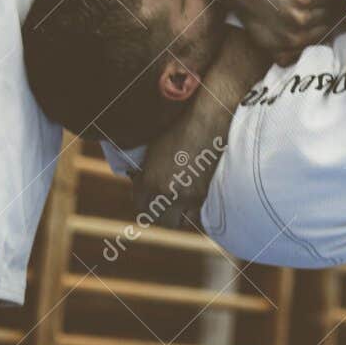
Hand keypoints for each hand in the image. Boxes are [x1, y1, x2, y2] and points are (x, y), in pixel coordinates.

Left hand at [131, 105, 226, 231]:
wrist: (206, 122)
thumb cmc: (178, 130)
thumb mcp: (153, 150)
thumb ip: (145, 173)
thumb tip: (139, 183)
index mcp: (150, 180)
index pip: (141, 207)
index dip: (144, 204)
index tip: (148, 199)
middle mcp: (167, 192)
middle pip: (159, 219)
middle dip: (159, 214)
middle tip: (162, 205)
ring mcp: (187, 196)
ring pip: (177, 222)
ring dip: (176, 216)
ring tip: (177, 205)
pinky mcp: (204, 194)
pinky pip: (195, 216)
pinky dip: (192, 213)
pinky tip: (191, 202)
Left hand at [226, 0, 345, 59]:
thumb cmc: (255, 14)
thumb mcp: (266, 43)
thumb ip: (288, 55)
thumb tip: (309, 58)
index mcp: (293, 39)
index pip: (325, 32)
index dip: (328, 24)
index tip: (329, 18)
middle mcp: (299, 20)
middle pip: (328, 15)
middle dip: (330, 10)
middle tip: (330, 4)